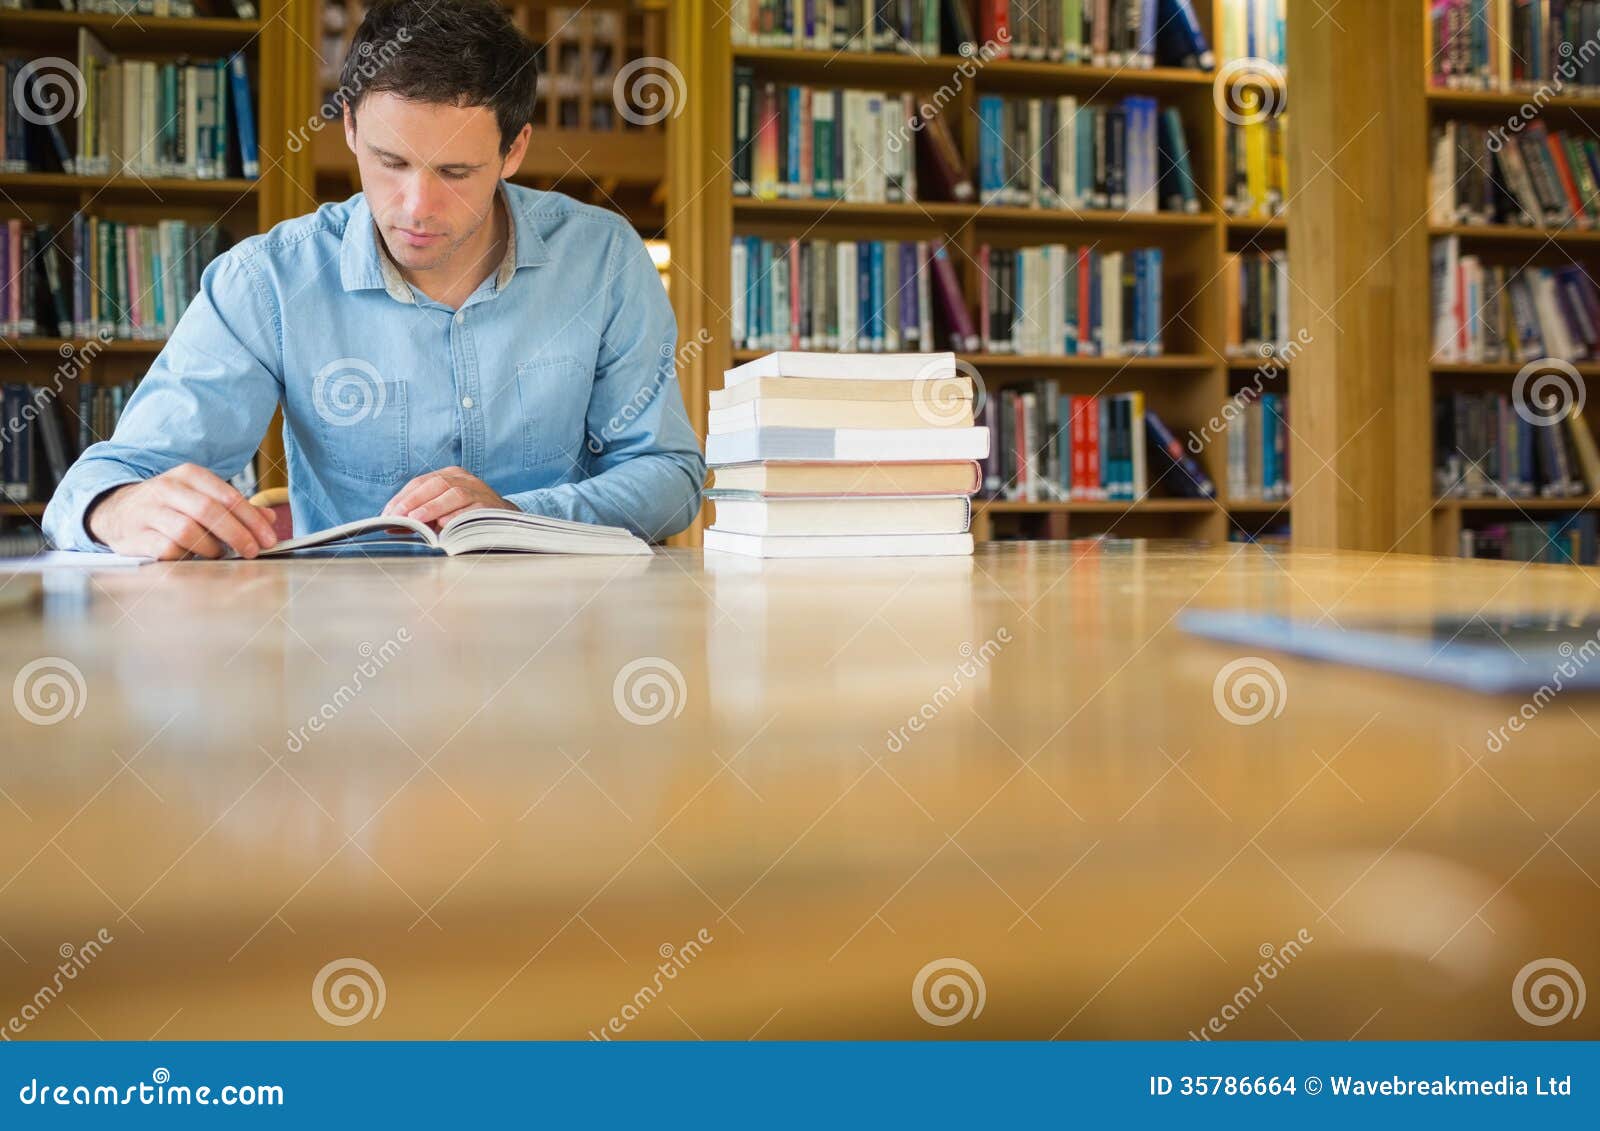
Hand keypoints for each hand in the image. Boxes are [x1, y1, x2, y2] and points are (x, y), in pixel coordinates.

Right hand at [86, 464, 279, 559]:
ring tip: (219, 554)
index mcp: (188, 475)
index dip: (252, 519)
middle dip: (237, 534)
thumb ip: (234, 507)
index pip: (227, 496)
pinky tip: (193, 557)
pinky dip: (187, 556)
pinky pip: (167, 549)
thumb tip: (269, 519)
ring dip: (211, 547)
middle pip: (210, 512)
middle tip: (252, 551)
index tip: (269, 538)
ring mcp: (148, 512)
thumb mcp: (200, 497)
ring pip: (188, 531)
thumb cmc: (169, 506)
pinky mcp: (135, 535)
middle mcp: (167, 489)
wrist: (116, 511)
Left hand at [382, 466, 514, 528]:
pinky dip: (456, 517)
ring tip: (416, 520)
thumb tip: (389, 524)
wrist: (503, 521)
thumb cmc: (465, 517)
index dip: (403, 497)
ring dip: (432, 507)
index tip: (388, 512)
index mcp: (450, 475)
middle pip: (436, 484)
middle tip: (398, 516)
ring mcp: (480, 491)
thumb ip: (417, 518)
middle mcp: (465, 479)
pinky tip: (443, 525)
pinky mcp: (490, 506)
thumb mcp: (439, 513)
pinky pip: (473, 509)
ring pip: (454, 494)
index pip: (421, 482)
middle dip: (414, 500)